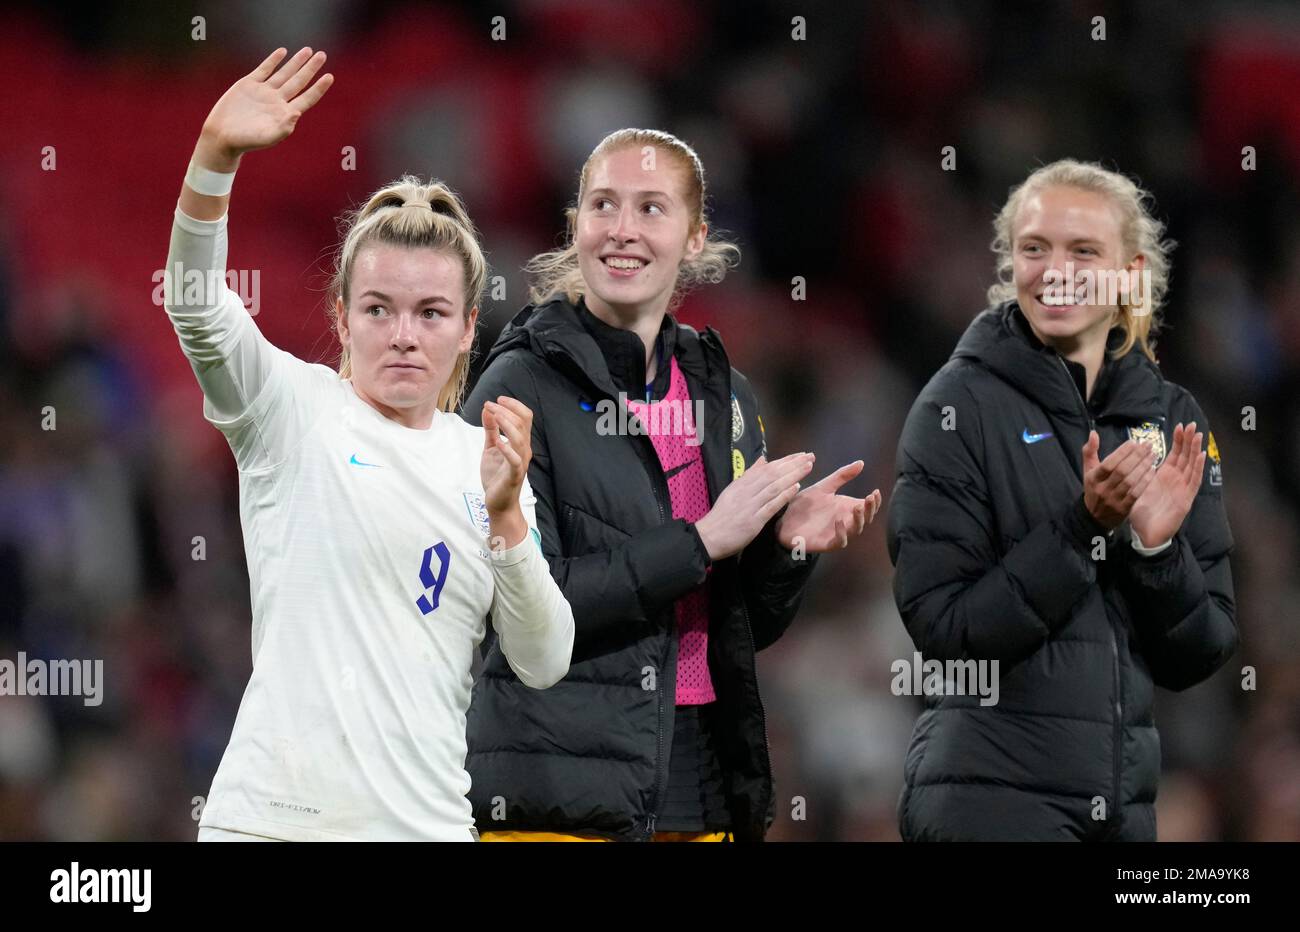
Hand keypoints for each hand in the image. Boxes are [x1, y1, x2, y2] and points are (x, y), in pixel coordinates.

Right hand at [195, 47, 333, 169]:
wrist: (222, 135)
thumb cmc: (245, 141)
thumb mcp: (266, 137)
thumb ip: (284, 128)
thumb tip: (298, 113)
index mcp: (284, 113)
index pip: (307, 98)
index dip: (319, 88)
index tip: (330, 76)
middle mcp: (277, 101)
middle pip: (298, 81)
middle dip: (310, 68)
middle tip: (322, 55)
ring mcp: (263, 91)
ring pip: (284, 73)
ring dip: (296, 62)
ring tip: (308, 50)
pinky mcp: (248, 84)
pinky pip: (264, 69)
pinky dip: (273, 60)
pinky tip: (282, 52)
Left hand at [481, 397, 533, 548]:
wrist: (498, 503)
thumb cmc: (496, 476)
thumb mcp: (490, 448)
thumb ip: (490, 429)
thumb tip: (487, 409)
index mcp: (520, 442)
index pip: (525, 417)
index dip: (514, 405)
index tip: (497, 399)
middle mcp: (524, 450)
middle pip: (523, 424)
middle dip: (506, 410)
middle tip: (490, 404)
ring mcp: (520, 462)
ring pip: (520, 438)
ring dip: (507, 424)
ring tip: (495, 414)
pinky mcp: (514, 475)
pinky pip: (515, 460)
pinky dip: (507, 450)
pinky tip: (498, 442)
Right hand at [693, 453, 814, 560]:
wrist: (709, 536)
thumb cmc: (722, 515)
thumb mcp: (733, 490)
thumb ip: (749, 476)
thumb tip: (763, 460)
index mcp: (742, 483)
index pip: (767, 468)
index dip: (785, 460)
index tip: (801, 455)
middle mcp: (747, 491)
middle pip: (773, 474)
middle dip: (793, 464)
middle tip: (811, 456)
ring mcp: (750, 505)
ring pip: (774, 486)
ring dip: (792, 476)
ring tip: (808, 467)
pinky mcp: (753, 520)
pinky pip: (771, 506)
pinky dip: (784, 496)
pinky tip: (796, 488)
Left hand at [775, 459, 881, 550]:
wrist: (784, 519)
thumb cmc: (805, 505)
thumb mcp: (824, 487)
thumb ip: (842, 476)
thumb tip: (861, 462)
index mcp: (846, 508)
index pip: (868, 507)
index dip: (875, 502)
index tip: (875, 491)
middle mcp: (845, 521)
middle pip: (865, 519)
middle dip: (870, 509)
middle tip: (870, 497)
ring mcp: (837, 533)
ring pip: (856, 530)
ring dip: (859, 519)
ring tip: (858, 507)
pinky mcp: (826, 543)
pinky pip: (840, 541)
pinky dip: (842, 533)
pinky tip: (839, 521)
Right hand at [1082, 432, 1156, 529]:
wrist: (1094, 517)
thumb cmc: (1094, 488)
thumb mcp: (1088, 470)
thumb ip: (1090, 451)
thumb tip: (1093, 433)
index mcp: (1093, 478)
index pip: (1108, 463)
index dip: (1122, 452)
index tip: (1134, 442)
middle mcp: (1103, 489)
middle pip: (1121, 471)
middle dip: (1136, 456)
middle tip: (1148, 445)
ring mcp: (1113, 499)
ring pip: (1131, 481)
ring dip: (1143, 467)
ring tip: (1153, 455)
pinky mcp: (1124, 508)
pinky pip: (1136, 493)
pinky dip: (1145, 481)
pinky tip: (1152, 471)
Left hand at [1129, 422, 1205, 547]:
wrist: (1145, 534)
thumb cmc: (1140, 512)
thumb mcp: (1135, 486)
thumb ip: (1136, 472)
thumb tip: (1133, 456)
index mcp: (1163, 476)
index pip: (1174, 454)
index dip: (1177, 441)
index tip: (1178, 426)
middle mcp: (1175, 480)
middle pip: (1185, 456)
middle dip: (1188, 440)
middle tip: (1191, 424)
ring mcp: (1182, 489)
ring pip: (1192, 465)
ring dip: (1195, 450)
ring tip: (1197, 434)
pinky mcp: (1186, 499)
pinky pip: (1194, 481)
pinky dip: (1198, 468)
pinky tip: (1201, 456)